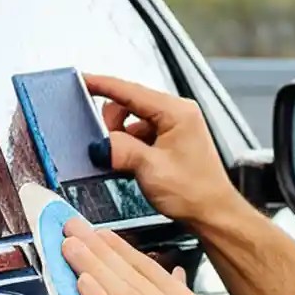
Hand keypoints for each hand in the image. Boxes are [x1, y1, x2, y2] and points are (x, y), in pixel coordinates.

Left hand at [61, 217, 272, 294]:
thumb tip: (177, 279)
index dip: (122, 251)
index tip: (99, 232)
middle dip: (100, 247)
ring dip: (92, 265)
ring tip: (68, 243)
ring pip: (123, 293)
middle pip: (133, 274)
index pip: (152, 274)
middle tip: (71, 223)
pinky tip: (81, 283)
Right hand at [84, 73, 248, 224]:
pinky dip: (130, 146)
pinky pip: (140, 135)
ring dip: (121, 139)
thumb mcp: (150, 168)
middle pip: (129, 105)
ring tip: (123, 161)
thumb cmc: (194, 192)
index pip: (131, 91)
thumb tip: (99, 143)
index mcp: (176, 112)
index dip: (102, 84)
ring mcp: (175, 127)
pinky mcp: (170, 141)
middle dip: (112, 124)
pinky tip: (130, 164)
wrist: (212, 213)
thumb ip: (120, 149)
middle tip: (106, 147)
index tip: (82, 80)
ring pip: (132, 122)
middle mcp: (177, 114)